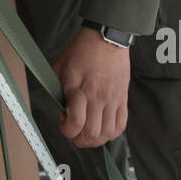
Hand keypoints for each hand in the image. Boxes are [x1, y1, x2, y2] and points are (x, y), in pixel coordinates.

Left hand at [55, 26, 130, 147]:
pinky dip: (112, 133)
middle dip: (80, 140)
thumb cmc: (80, 52)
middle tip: (76, 133)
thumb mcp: (59, 69)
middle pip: (92, 134)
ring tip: (89, 132)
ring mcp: (112, 99)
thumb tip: (62, 115)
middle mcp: (96, 96)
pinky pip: (121, 125)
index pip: (75, 122)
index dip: (66, 130)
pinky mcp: (123, 99)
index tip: (64, 124)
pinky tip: (103, 127)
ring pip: (107, 134)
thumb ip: (57, 93)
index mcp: (78, 88)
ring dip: (96, 140)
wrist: (106, 39)